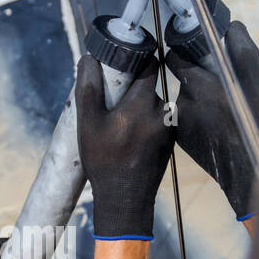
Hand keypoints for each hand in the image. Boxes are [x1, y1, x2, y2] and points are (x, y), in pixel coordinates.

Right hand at [76, 56, 174, 238]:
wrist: (125, 200)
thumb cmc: (104, 161)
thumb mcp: (88, 124)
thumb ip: (89, 88)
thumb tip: (89, 59)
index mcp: (143, 102)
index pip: (148, 65)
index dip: (135, 59)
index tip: (122, 62)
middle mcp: (161, 112)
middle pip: (148, 87)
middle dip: (131, 89)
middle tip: (111, 102)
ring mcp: (168, 128)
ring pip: (151, 106)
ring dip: (137, 109)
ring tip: (117, 126)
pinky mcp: (169, 142)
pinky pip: (156, 123)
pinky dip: (144, 124)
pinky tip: (128, 140)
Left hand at [168, 21, 258, 219]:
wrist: (249, 167)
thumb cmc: (257, 122)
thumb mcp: (257, 83)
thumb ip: (244, 50)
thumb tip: (233, 25)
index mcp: (201, 86)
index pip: (175, 57)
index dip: (182, 51)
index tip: (191, 49)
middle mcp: (185, 104)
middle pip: (182, 79)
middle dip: (196, 75)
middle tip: (215, 81)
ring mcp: (180, 124)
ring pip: (185, 99)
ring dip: (198, 98)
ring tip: (220, 108)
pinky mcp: (181, 139)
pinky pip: (184, 119)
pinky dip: (196, 118)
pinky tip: (215, 125)